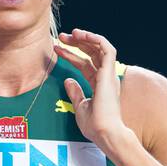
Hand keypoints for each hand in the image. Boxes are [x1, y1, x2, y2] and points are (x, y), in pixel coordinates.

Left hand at [53, 29, 129, 150]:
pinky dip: (96, 40)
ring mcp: (109, 75)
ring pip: (101, 48)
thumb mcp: (80, 107)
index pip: (85, 64)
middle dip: (77, 43)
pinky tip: (83, 35)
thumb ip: (75, 92)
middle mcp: (106, 78)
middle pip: (92, 53)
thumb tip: (68, 80)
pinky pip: (107, 49)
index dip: (71, 55)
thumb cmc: (95, 125)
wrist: (105, 132)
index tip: (56, 50)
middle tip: (61, 37)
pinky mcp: (110, 73)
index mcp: (100, 85)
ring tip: (72, 33)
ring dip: (86, 38)